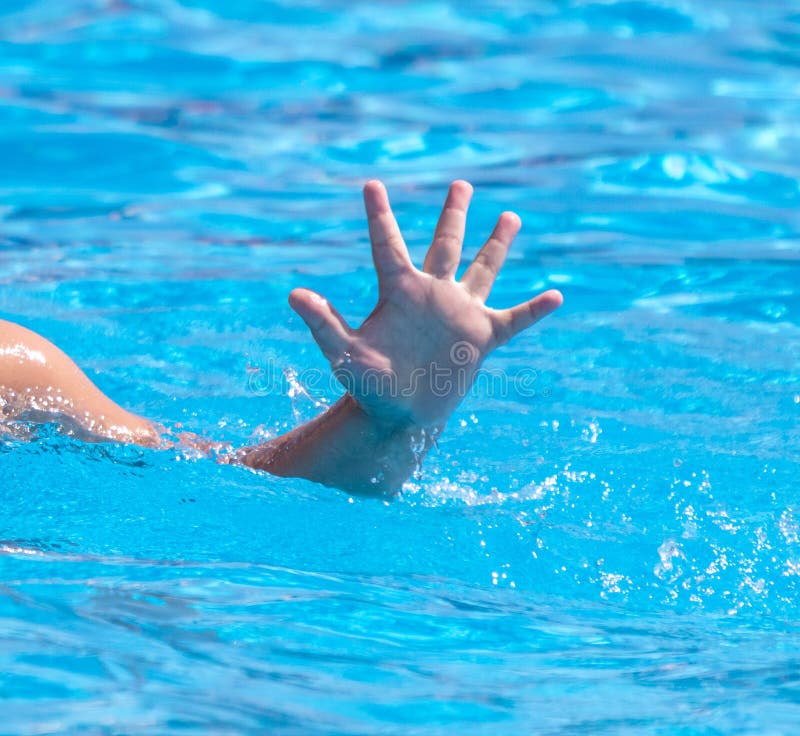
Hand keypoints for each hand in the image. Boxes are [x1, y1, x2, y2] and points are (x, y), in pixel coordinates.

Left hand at [288, 180, 561, 428]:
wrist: (400, 417)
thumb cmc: (369, 386)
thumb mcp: (345, 353)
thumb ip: (324, 323)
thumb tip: (292, 294)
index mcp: (398, 291)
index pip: (386, 244)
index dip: (378, 214)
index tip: (371, 183)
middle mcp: (432, 294)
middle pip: (446, 244)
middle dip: (454, 214)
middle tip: (461, 184)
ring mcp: (460, 313)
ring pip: (483, 269)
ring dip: (497, 244)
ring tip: (510, 216)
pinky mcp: (481, 337)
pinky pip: (514, 319)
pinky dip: (534, 310)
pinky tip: (556, 296)